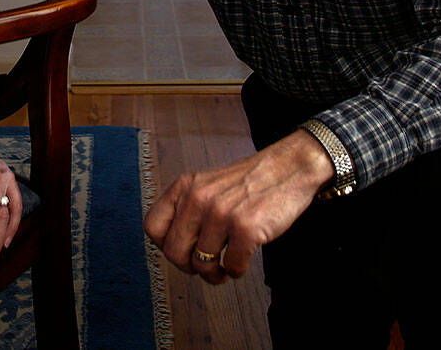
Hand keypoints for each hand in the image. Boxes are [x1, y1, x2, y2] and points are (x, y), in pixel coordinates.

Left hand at [143, 130, 333, 284]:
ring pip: (202, 265)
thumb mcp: (208, 184)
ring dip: (216, 273)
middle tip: (205, 266)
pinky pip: (232, 267)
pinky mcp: (246, 227)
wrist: (288, 168)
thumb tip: (173, 248)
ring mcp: (222, 212)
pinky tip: (243, 258)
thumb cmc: (249, 182)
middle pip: (174, 253)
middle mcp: (199, 197)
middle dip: (190, 267)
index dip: (164, 246)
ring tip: (226, 266)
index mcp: (186, 186)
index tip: (182, 251)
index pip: (152, 227)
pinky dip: (238, 270)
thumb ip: (187, 208)